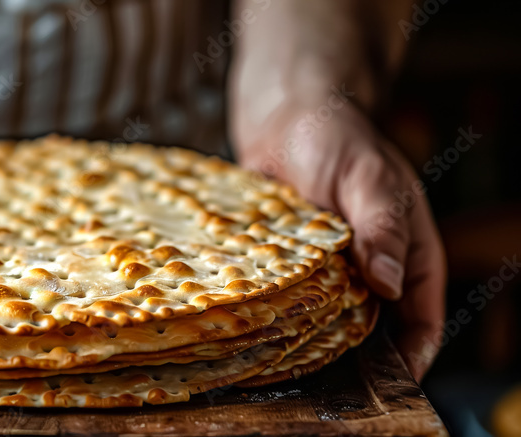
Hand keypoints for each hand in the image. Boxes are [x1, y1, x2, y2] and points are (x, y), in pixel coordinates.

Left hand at [234, 104, 445, 380]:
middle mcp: (367, 267)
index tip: (390, 382)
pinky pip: (284, 297)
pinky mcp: (286, 262)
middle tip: (328, 380)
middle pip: (371, 328)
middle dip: (355, 357)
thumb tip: (390, 283)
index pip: (421, 318)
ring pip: (324, 319)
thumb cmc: (334, 136)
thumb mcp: (366, 178)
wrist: (281, 114)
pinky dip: (275, 313)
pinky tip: (255, 328)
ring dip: (310, 339)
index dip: (411, 355)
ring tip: (287, 363)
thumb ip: (380, 227)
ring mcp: (326, 267)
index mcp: (407, 252)